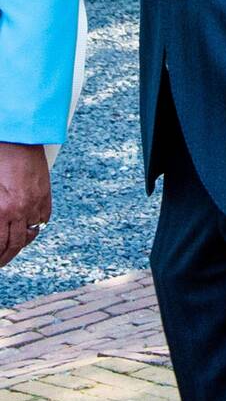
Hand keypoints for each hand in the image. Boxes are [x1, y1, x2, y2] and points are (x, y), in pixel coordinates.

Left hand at [0, 143, 50, 267]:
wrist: (18, 138)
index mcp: (1, 210)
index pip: (0, 244)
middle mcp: (20, 210)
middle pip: (15, 245)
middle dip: (7, 257)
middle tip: (2, 261)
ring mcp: (35, 203)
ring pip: (30, 233)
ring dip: (22, 241)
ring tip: (15, 245)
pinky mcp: (45, 195)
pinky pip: (42, 219)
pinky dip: (36, 225)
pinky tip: (28, 226)